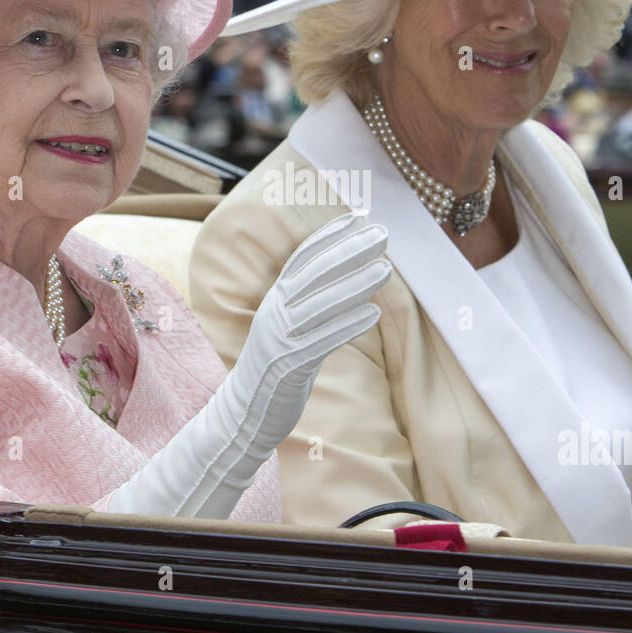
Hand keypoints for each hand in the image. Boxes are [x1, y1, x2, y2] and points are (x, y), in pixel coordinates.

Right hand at [106, 212, 391, 517]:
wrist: (245, 414)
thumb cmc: (277, 368)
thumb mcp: (290, 327)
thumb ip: (310, 302)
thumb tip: (346, 276)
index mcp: (276, 299)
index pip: (303, 257)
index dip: (330, 235)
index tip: (358, 218)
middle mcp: (275, 312)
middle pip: (315, 273)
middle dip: (350, 250)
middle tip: (382, 234)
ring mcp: (280, 338)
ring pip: (321, 303)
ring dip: (356, 283)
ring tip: (386, 267)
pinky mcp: (289, 365)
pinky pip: (322, 340)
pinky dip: (348, 324)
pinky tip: (374, 312)